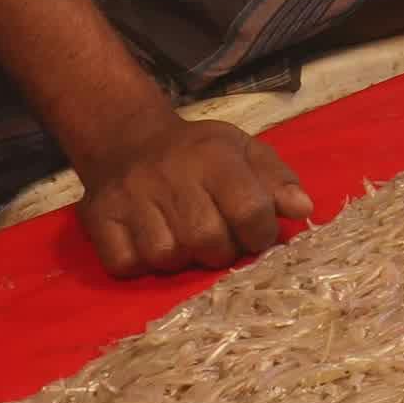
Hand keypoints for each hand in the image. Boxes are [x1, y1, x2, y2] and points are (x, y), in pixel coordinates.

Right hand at [74, 111, 311, 275]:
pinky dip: (142, 263)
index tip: (257, 234)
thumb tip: (303, 209)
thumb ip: (277, 180)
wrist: (127, 139)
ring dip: (182, 259)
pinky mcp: (100, 218)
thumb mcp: (244, 151)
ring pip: (167, 258)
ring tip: (185, 238)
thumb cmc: (197, 153)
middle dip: (222, 252)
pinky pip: (127, 264)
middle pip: (208, 241)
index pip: (250, 210)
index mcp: (214, 157)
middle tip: (219, 240)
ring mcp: (131, 198)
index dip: (261, 234)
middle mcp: (171, 176)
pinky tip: (151, 241)